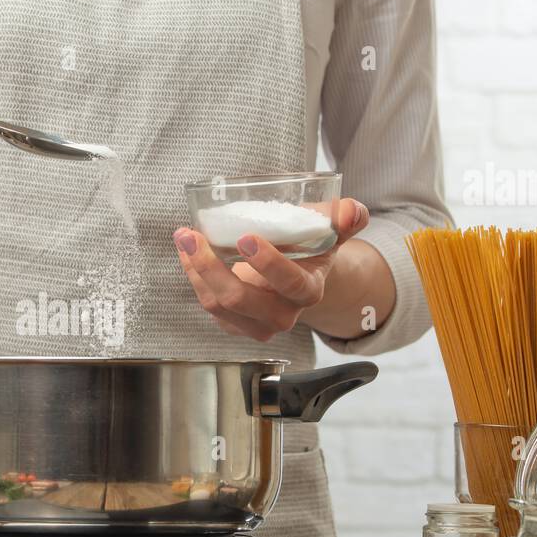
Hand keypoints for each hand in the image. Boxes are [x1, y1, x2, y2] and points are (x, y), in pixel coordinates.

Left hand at [173, 198, 369, 341]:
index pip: (290, 284)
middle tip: (194, 236)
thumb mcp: (330, 232)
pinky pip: (208, 305)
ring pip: (217, 304)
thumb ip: (346, 219)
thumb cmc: (310, 250)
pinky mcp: (234, 325)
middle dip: (211, 267)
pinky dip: (193, 277)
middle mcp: (282, 314)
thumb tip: (352, 211)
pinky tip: (187, 253)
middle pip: (240, 299)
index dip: (268, 264)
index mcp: (308, 291)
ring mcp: (256, 324)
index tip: (245, 239)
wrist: (297, 277)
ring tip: (184, 237)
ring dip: (195, 270)